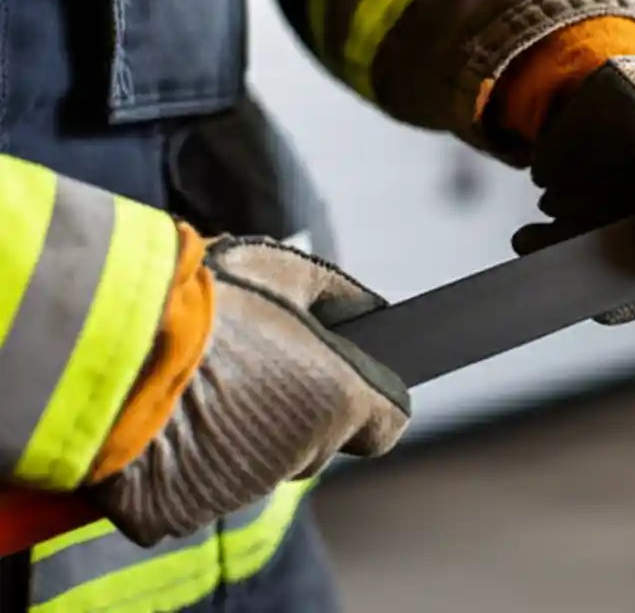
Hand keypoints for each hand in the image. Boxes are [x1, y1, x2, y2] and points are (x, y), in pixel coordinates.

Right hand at [89, 237, 409, 545]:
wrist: (104, 340)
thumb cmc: (198, 297)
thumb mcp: (277, 269)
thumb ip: (333, 292)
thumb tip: (367, 305)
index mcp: (337, 397)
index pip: (385, 424)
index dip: (364, 404)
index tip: (334, 385)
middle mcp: (302, 450)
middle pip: (316, 444)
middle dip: (290, 415)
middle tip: (243, 371)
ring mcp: (244, 486)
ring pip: (257, 467)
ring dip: (237, 436)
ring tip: (194, 388)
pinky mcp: (188, 512)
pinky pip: (198, 490)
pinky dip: (186, 465)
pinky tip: (163, 423)